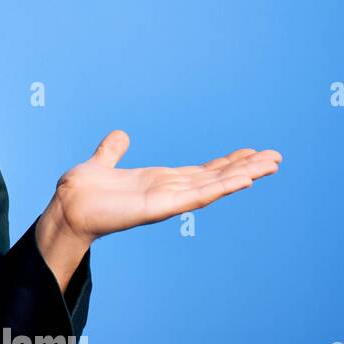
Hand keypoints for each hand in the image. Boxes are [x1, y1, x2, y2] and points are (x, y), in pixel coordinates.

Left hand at [48, 130, 281, 243]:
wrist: (66, 207)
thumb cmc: (82, 192)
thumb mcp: (102, 164)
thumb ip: (112, 151)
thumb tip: (120, 135)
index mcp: (159, 181)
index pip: (201, 171)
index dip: (226, 163)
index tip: (252, 153)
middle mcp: (168, 191)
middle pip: (215, 178)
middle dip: (245, 168)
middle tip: (276, 157)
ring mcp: (168, 200)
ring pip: (214, 186)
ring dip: (243, 175)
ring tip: (271, 165)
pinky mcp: (161, 207)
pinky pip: (197, 197)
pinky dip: (221, 187)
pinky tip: (244, 179)